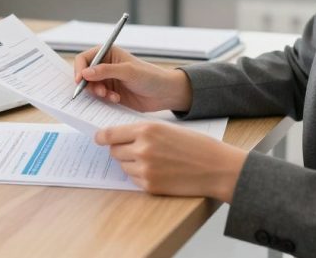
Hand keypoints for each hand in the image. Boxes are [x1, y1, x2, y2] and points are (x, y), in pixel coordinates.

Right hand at [73, 46, 191, 111]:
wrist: (164, 94)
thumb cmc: (150, 76)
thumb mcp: (128, 71)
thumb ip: (106, 71)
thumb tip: (85, 73)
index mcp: (108, 53)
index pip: (84, 58)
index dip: (79, 69)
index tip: (80, 81)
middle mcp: (105, 66)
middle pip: (84, 74)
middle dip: (88, 84)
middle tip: (99, 92)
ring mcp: (107, 80)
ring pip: (90, 87)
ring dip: (97, 93)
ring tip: (109, 96)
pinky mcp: (110, 93)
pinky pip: (98, 98)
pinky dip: (104, 99)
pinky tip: (116, 99)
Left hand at [95, 122, 246, 201]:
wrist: (217, 168)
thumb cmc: (196, 145)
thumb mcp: (167, 129)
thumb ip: (143, 132)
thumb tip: (119, 136)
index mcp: (146, 129)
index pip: (110, 134)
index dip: (102, 136)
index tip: (98, 138)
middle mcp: (142, 148)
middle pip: (114, 150)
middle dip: (120, 149)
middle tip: (134, 149)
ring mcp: (145, 169)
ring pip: (123, 165)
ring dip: (130, 163)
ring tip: (152, 160)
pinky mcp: (150, 186)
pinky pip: (133, 179)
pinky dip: (140, 175)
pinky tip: (158, 171)